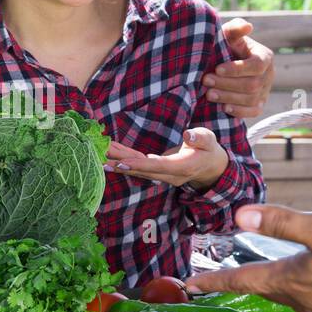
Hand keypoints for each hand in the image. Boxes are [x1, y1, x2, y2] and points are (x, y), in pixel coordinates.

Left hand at [106, 127, 228, 189]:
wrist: (211, 167)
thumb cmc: (209, 150)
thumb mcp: (209, 140)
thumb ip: (200, 138)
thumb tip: (188, 135)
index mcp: (182, 167)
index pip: (157, 166)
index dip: (139, 165)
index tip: (122, 163)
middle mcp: (169, 175)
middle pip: (142, 170)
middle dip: (121, 165)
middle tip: (100, 160)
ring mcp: (162, 175)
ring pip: (138, 169)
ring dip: (119, 163)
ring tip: (100, 156)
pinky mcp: (157, 171)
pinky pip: (139, 166)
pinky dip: (126, 160)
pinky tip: (111, 155)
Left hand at [184, 203, 311, 311]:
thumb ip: (281, 222)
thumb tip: (239, 217)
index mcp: (289, 280)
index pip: (240, 280)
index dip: (212, 280)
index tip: (188, 285)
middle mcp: (302, 302)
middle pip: (263, 289)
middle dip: (240, 283)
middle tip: (220, 279)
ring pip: (291, 297)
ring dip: (274, 287)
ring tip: (265, 276)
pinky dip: (305, 292)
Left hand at [202, 18, 274, 117]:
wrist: (226, 63)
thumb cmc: (227, 47)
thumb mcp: (230, 35)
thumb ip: (235, 29)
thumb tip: (247, 26)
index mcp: (265, 57)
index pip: (256, 66)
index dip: (237, 69)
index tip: (217, 69)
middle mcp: (269, 75)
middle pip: (252, 85)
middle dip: (227, 84)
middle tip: (206, 81)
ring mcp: (265, 91)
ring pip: (251, 99)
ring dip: (228, 97)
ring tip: (208, 94)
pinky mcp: (259, 105)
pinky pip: (253, 112)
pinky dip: (239, 111)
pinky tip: (224, 108)